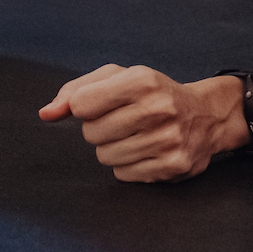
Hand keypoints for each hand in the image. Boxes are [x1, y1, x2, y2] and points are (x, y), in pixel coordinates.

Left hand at [38, 66, 248, 182]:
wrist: (205, 116)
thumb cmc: (152, 93)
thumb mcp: (117, 77)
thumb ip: (76, 90)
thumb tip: (47, 114)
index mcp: (142, 80)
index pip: (81, 104)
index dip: (85, 106)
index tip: (101, 103)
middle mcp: (157, 109)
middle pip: (91, 133)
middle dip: (100, 128)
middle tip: (124, 120)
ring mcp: (167, 140)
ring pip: (105, 156)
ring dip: (113, 147)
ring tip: (136, 135)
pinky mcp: (172, 166)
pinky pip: (123, 174)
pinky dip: (129, 164)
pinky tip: (147, 150)